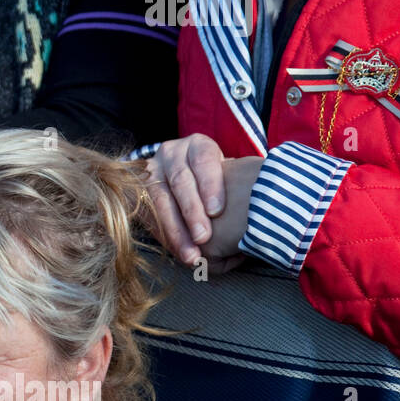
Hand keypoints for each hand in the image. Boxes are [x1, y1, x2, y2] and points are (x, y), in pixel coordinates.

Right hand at [142, 135, 260, 270]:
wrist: (182, 173)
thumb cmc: (220, 179)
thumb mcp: (230, 173)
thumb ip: (240, 185)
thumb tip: (262, 208)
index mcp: (197, 145)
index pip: (203, 161)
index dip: (210, 186)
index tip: (217, 211)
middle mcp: (170, 153)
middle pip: (180, 182)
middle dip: (191, 212)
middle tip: (203, 238)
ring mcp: (150, 170)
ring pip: (160, 200)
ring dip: (175, 230)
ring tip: (190, 255)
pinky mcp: (137, 190)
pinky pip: (148, 214)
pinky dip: (162, 234)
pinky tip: (175, 251)